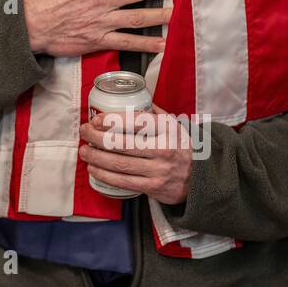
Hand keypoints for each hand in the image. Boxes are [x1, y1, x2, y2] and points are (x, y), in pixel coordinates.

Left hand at [78, 104, 192, 203]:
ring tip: (84, 151)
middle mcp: (163, 149)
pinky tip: (94, 168)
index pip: (134, 121)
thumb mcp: (174, 124)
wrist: (202, 177)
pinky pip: (124, 181)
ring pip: (120, 163)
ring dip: (96, 157)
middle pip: (122, 143)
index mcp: (167, 129)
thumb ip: (153, 112)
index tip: (95, 119)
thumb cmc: (181, 146)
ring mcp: (159, 170)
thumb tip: (129, 99)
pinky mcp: (154, 187)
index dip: (110, 120)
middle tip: (84, 132)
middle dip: (97, 137)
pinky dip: (105, 175)